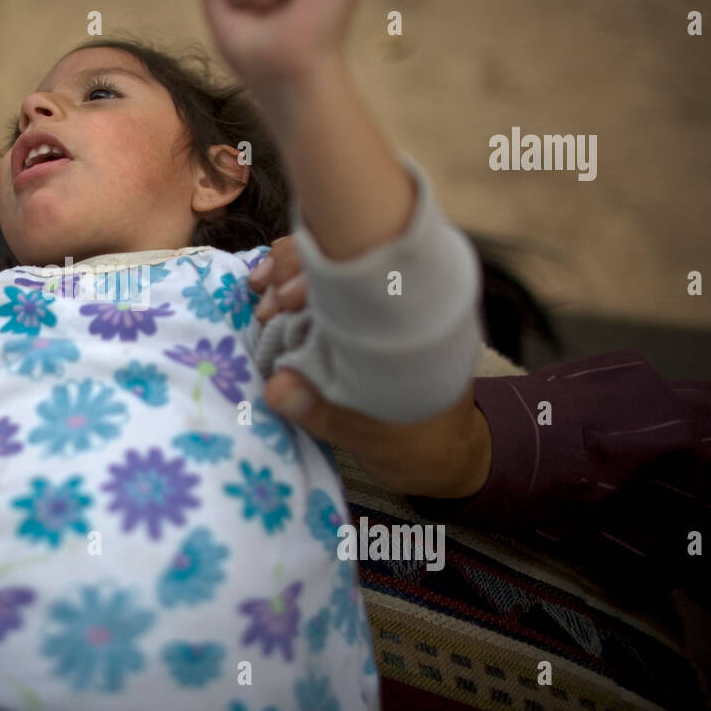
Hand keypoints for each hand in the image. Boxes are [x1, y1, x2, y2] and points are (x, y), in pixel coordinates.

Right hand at [249, 242, 491, 498]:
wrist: (447, 457)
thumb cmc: (422, 441)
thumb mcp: (373, 434)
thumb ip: (324, 413)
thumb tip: (275, 387)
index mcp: (409, 312)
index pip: (360, 260)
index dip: (314, 268)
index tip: (284, 299)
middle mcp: (390, 299)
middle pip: (335, 253)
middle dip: (290, 270)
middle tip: (265, 309)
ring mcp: (367, 310)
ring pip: (321, 269)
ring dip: (283, 279)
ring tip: (262, 309)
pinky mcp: (349, 325)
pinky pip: (315, 295)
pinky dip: (286, 294)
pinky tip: (265, 310)